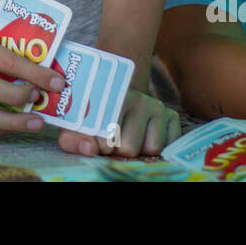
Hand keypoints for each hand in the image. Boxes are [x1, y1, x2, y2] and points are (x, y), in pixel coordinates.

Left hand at [57, 87, 180, 157]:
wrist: (116, 94)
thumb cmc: (93, 112)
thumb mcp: (77, 122)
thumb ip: (74, 137)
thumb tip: (89, 149)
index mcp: (113, 97)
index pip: (108, 138)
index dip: (102, 147)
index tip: (99, 142)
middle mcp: (140, 99)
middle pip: (130, 147)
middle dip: (120, 150)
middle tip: (113, 141)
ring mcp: (158, 107)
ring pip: (152, 148)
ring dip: (140, 150)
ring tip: (128, 138)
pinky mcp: (171, 116)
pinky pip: (169, 145)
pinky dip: (158, 149)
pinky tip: (145, 138)